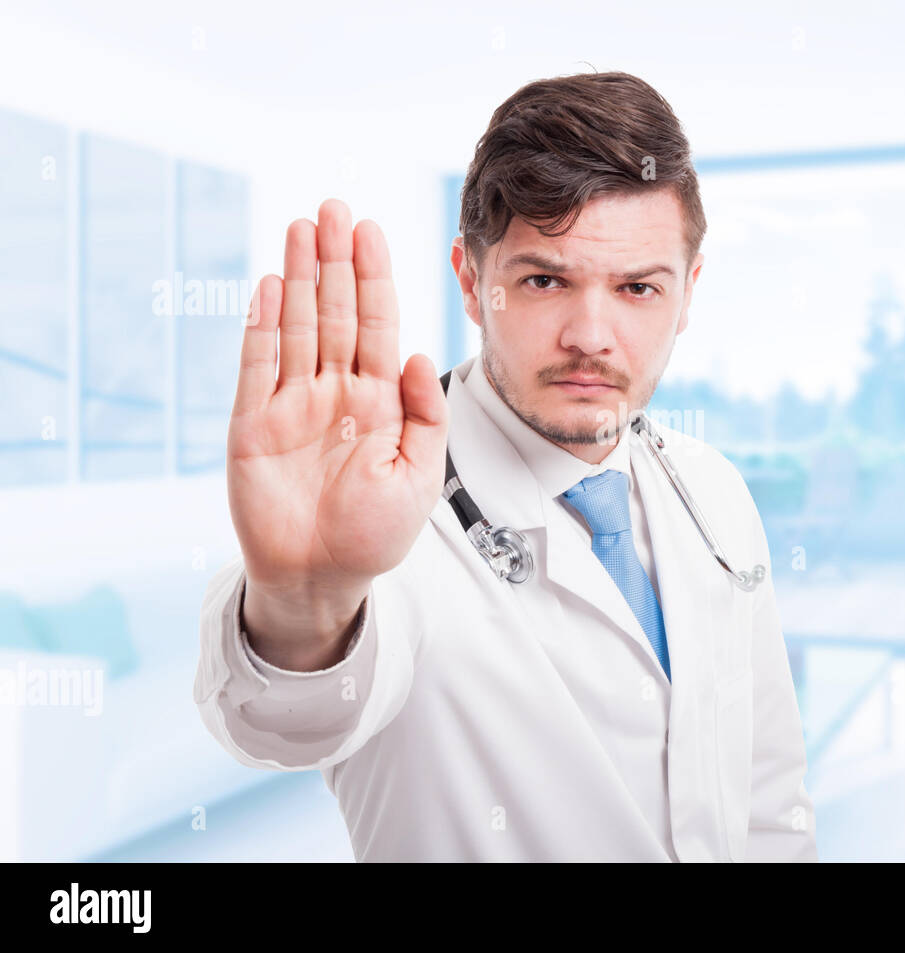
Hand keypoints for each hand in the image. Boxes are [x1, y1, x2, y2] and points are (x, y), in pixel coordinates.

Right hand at [227, 199, 447, 649]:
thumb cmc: (375, 533)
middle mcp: (335, 391)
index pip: (377, 325)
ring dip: (298, 277)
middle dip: (336, 261)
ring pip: (296, 326)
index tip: (372, 230)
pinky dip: (262, 326)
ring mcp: (292, 403)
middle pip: (336, 312)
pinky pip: (257, 365)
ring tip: (301, 227)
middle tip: (335, 207)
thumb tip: (421, 353)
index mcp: (379, 400)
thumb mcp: (419, 476)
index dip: (374, 277)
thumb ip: (426, 415)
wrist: (321, 578)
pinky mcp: (253, 423)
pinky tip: (269, 285)